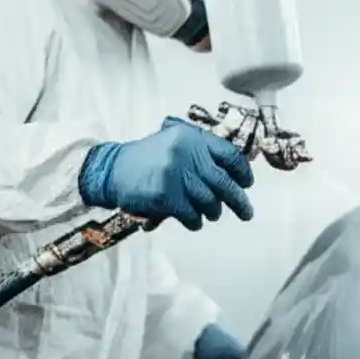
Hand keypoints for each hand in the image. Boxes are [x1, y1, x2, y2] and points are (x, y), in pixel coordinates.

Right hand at [79, 118, 254, 230]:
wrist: (113, 169)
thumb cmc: (148, 158)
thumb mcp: (174, 141)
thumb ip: (200, 151)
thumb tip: (233, 171)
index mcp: (192, 137)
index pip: (229, 154)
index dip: (242, 171)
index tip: (247, 183)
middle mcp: (187, 153)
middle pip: (224, 182)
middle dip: (239, 201)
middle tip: (247, 213)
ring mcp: (176, 174)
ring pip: (209, 202)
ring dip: (212, 212)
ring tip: (210, 214)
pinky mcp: (166, 195)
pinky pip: (191, 214)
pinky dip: (194, 221)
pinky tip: (193, 221)